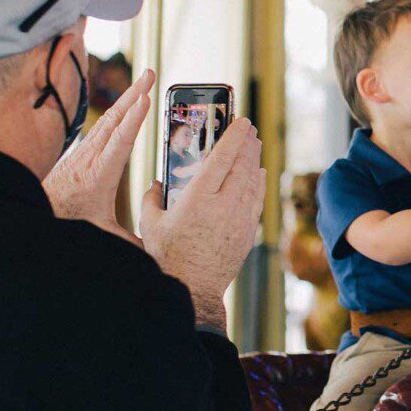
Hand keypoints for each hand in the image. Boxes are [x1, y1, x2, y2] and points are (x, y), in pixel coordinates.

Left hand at [44, 69, 154, 243]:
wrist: (34, 217)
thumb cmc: (70, 224)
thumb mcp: (102, 235)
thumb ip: (130, 243)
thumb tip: (154, 256)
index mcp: (98, 175)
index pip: (120, 141)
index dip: (134, 120)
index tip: (146, 98)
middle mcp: (89, 158)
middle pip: (115, 120)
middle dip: (134, 94)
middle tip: (151, 73)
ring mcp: (83, 152)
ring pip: (108, 120)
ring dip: (126, 98)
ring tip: (144, 81)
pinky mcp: (80, 152)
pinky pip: (101, 126)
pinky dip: (116, 111)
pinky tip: (125, 103)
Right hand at [140, 118, 265, 330]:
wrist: (193, 289)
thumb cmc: (168, 257)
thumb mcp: (151, 224)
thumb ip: (152, 198)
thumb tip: (157, 182)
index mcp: (198, 199)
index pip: (222, 158)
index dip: (234, 136)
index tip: (242, 121)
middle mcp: (224, 205)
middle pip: (242, 165)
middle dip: (248, 143)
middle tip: (249, 129)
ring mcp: (239, 218)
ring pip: (253, 181)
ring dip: (255, 160)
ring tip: (254, 145)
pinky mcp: (247, 231)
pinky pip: (257, 200)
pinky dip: (259, 183)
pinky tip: (258, 174)